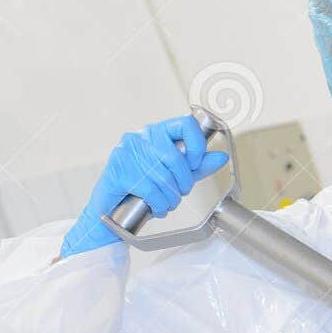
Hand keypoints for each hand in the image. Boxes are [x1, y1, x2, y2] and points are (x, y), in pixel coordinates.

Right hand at [60, 115, 229, 257]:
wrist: (110, 209)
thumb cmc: (142, 188)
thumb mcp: (176, 175)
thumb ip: (197, 166)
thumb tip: (221, 157)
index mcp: (156, 132)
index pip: (185, 123)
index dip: (197, 145)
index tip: (195, 163)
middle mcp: (140, 138)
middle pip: (176, 158)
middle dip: (184, 183)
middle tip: (179, 193)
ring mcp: (126, 153)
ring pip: (164, 178)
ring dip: (171, 198)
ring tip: (166, 203)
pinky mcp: (119, 172)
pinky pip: (150, 190)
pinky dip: (159, 205)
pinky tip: (156, 208)